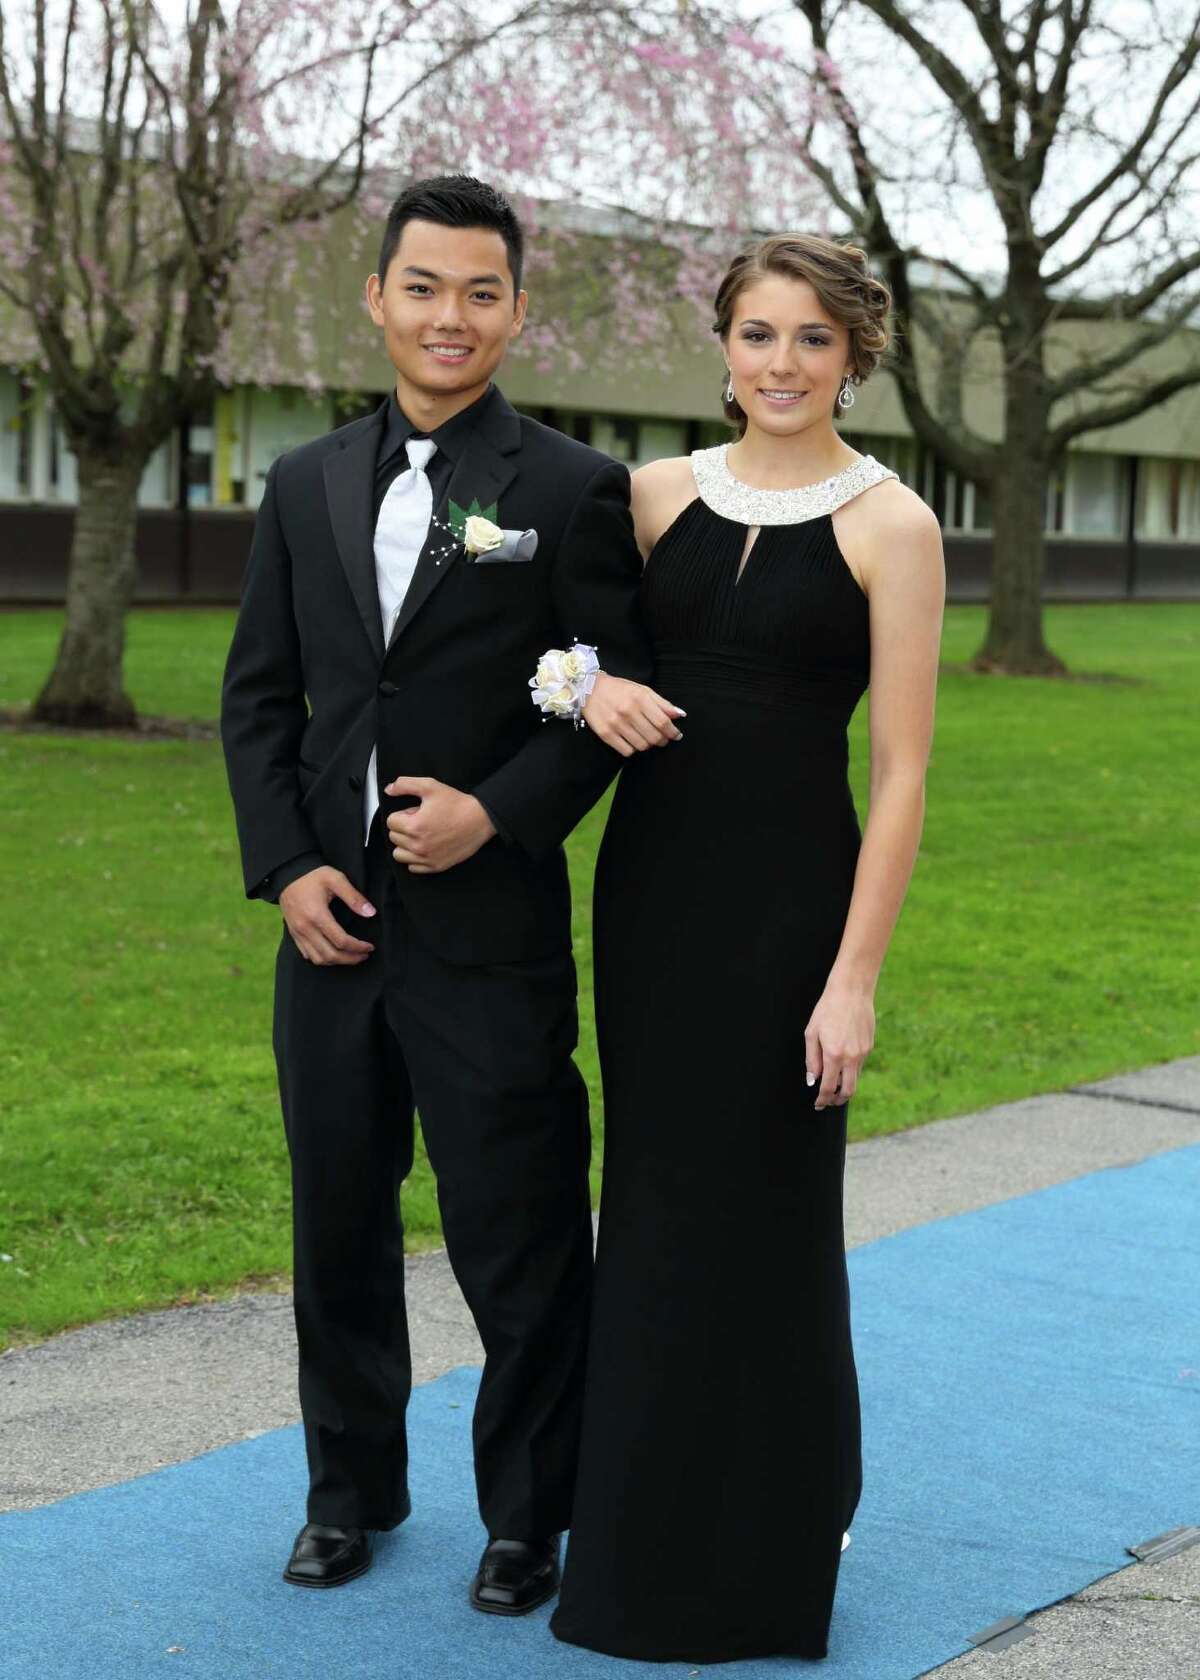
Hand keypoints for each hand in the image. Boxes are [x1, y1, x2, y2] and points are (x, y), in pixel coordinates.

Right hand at [280, 866, 376, 964]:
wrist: (287, 873)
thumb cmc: (313, 875)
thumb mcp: (336, 879)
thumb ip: (354, 897)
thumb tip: (371, 913)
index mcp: (317, 915)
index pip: (341, 941)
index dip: (358, 947)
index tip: (370, 946)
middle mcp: (306, 928)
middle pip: (331, 955)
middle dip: (350, 959)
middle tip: (364, 955)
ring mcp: (297, 933)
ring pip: (318, 959)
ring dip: (337, 962)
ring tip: (351, 957)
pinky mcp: (293, 933)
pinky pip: (307, 954)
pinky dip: (322, 958)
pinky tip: (333, 954)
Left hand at [383, 776, 495, 872]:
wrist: (480, 819)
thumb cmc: (457, 804)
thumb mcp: (430, 786)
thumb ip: (405, 785)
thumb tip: (389, 790)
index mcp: (415, 826)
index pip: (390, 822)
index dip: (404, 814)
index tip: (416, 812)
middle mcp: (419, 846)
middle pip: (394, 837)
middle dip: (404, 828)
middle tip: (422, 821)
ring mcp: (427, 858)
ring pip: (399, 854)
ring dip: (405, 844)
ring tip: (420, 835)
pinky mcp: (436, 866)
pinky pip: (412, 867)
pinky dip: (415, 858)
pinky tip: (426, 846)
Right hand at [581, 672, 685, 755]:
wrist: (590, 689)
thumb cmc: (619, 689)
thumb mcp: (642, 690)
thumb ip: (662, 703)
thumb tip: (680, 715)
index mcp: (639, 698)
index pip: (663, 722)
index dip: (673, 732)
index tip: (676, 735)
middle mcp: (628, 712)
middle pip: (654, 737)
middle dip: (662, 740)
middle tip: (662, 738)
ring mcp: (615, 724)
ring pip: (642, 746)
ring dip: (648, 745)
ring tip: (646, 738)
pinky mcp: (605, 734)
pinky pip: (627, 751)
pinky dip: (633, 749)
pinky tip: (632, 741)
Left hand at [804, 981, 875, 1108]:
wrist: (852, 991)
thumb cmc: (827, 1009)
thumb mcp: (812, 1033)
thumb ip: (811, 1059)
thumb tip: (813, 1080)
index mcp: (834, 1055)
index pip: (828, 1087)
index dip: (822, 1099)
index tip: (818, 1104)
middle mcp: (851, 1057)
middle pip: (848, 1091)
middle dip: (837, 1100)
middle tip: (828, 1101)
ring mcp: (863, 1052)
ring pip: (855, 1079)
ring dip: (845, 1087)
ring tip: (834, 1086)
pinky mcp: (869, 1046)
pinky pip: (860, 1066)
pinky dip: (851, 1071)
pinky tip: (842, 1065)